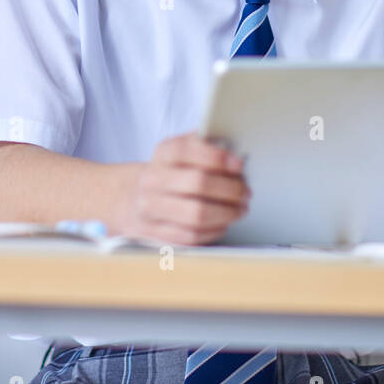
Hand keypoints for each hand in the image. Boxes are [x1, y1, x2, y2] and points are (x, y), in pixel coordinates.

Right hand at [115, 133, 248, 244]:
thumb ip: (206, 146)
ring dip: (226, 213)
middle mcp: (152, 180)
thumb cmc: (172, 173)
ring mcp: (151, 209)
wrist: (138, 198)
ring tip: (240, 209)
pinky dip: (214, 230)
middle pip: (197, 183)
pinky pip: (192, 236)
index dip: (216, 157)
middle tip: (245, 192)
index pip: (187, 150)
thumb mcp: (184, 151)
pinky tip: (224, 223)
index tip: (238, 164)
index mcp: (163, 154)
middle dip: (229, 189)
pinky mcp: (156, 234)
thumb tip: (233, 152)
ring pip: (196, 214)